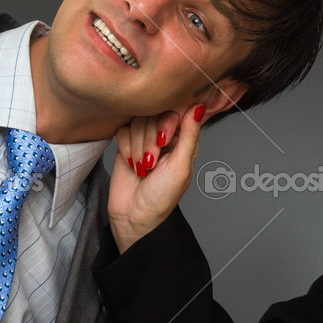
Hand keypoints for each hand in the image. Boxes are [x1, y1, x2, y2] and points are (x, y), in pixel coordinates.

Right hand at [107, 103, 204, 252]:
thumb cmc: (163, 196)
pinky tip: (131, 163)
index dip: (167, 122)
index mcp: (184, 140)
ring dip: (138, 146)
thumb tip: (199, 107)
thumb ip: (190, 134)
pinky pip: (123, 130)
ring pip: (137, 121)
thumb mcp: (181, 166)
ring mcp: (145, 139)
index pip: (177, 111)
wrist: (134, 215)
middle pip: (154, 114)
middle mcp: (165, 137)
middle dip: (150, 139)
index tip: (164, 140)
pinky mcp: (126, 144)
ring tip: (143, 167)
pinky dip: (126, 147)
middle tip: (152, 162)